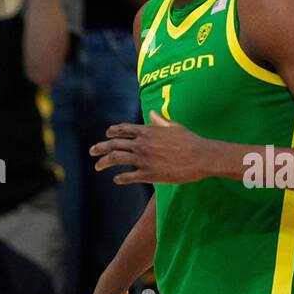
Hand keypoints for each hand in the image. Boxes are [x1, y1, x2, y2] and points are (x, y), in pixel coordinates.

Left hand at [90, 111, 210, 184]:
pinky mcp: (149, 174)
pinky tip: (116, 179)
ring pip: (116, 159)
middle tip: (92, 151)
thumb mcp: (174, 126)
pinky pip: (129, 176)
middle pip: (114, 144)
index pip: (124, 129)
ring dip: (104, 162)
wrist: (202, 156)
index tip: (106, 133)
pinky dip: (120, 178)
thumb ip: (160, 121)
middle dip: (100, 147)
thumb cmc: (191, 141)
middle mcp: (142, 144)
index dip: (113, 131)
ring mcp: (144, 159)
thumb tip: (152, 114)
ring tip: (97, 166)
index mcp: (148, 131)